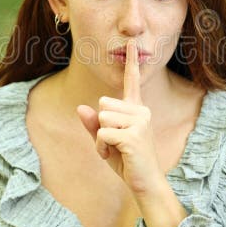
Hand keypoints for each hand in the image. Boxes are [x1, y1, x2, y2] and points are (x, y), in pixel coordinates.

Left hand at [76, 39, 161, 194]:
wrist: (145, 183)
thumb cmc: (127, 161)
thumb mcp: (105, 141)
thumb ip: (93, 125)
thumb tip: (80, 107)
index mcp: (136, 109)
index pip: (131, 82)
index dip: (131, 62)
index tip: (133, 43)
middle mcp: (141, 111)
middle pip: (103, 104)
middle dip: (101, 126)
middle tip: (115, 143)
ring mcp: (139, 122)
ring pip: (101, 118)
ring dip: (100, 138)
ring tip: (116, 150)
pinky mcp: (133, 135)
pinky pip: (102, 134)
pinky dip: (101, 148)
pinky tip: (114, 155)